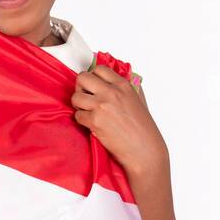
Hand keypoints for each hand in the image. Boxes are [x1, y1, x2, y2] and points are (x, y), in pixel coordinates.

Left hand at [71, 65, 168, 181]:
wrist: (144, 150)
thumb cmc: (143, 129)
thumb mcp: (138, 100)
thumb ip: (125, 88)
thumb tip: (111, 80)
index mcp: (123, 85)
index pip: (99, 69)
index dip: (93, 77)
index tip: (93, 87)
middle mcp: (111, 92)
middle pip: (82, 78)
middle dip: (81, 88)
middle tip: (86, 98)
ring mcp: (102, 106)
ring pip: (75, 96)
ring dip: (79, 105)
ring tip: (88, 112)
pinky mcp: (95, 121)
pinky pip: (77, 115)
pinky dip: (81, 120)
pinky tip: (92, 124)